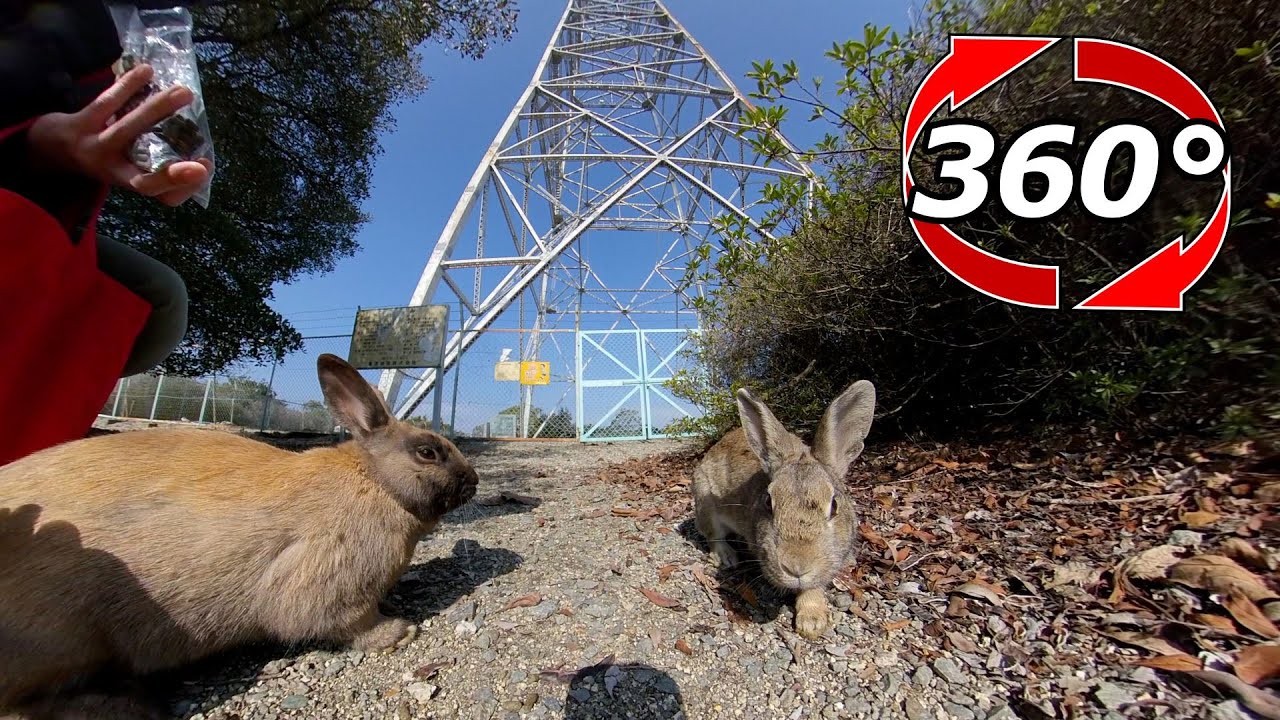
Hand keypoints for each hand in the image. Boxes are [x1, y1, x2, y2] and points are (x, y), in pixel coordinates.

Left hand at [27, 63, 211, 206]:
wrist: (52, 146)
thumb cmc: (104, 153)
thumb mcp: (128, 163)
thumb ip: (160, 159)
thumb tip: (198, 143)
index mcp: (129, 181)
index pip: (160, 195)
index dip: (183, 187)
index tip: (204, 169)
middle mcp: (111, 172)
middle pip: (144, 181)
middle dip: (174, 175)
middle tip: (204, 163)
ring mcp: (92, 149)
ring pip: (128, 130)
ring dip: (158, 110)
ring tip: (184, 93)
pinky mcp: (77, 125)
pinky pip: (106, 103)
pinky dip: (127, 85)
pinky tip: (147, 71)